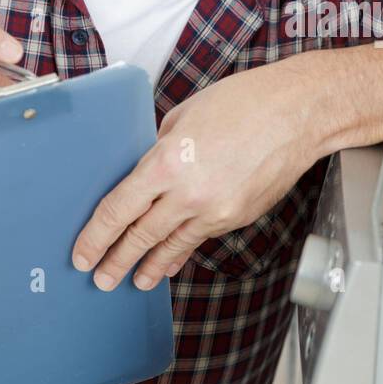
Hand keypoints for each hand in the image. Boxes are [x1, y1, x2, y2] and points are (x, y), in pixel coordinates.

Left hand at [70, 59, 325, 290]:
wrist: (299, 114)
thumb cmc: (246, 102)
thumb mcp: (184, 115)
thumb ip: (160, 146)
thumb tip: (148, 168)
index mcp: (167, 162)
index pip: (119, 209)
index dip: (96, 236)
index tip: (82, 252)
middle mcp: (190, 194)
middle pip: (141, 236)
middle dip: (116, 260)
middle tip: (99, 278)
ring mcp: (217, 210)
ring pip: (173, 245)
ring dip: (150, 266)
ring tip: (134, 281)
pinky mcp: (238, 217)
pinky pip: (201, 238)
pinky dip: (182, 251)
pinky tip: (171, 261)